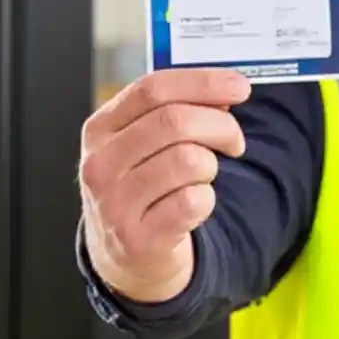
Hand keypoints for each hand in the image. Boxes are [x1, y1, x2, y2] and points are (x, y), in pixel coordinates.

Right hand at [79, 68, 250, 302]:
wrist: (125, 254)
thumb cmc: (142, 188)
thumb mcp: (144, 144)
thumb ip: (177, 112)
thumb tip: (225, 93)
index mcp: (99, 130)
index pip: (153, 89)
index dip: (203, 83)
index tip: (239, 87)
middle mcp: (100, 165)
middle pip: (175, 121)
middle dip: (221, 126)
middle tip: (235, 141)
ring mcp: (115, 204)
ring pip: (190, 161)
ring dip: (211, 167)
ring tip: (202, 178)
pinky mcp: (138, 239)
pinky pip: (194, 201)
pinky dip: (206, 199)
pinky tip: (194, 205)